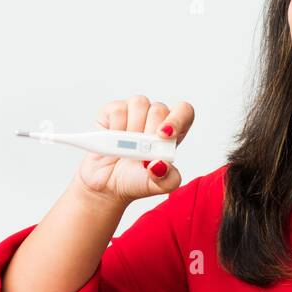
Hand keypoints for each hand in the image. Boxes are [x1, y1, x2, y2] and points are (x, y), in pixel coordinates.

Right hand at [76, 95, 194, 205]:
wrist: (107, 184)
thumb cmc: (136, 180)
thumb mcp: (158, 187)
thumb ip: (168, 179)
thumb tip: (160, 164)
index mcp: (172, 133)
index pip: (184, 112)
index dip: (177, 119)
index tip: (164, 136)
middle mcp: (155, 118)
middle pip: (159, 109)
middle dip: (148, 133)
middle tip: (140, 152)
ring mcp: (134, 112)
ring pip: (139, 104)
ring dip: (131, 129)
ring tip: (126, 147)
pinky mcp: (114, 111)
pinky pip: (117, 110)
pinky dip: (115, 127)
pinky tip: (113, 140)